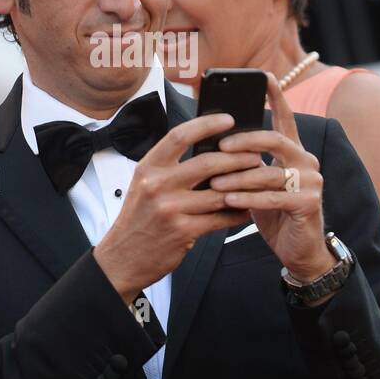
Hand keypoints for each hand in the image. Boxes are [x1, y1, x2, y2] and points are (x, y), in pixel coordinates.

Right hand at [94, 113, 262, 303]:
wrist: (122, 259)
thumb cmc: (138, 219)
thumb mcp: (144, 186)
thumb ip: (170, 168)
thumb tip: (208, 150)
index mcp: (148, 168)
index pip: (179, 136)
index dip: (206, 124)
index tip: (229, 120)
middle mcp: (157, 185)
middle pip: (207, 162)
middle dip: (237, 158)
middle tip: (255, 156)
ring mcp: (170, 209)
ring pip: (219, 192)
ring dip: (243, 187)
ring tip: (257, 182)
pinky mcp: (183, 231)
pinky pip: (220, 218)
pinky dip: (237, 214)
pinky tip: (246, 210)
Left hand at [208, 72, 333, 280]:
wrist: (299, 251)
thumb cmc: (274, 215)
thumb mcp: (257, 185)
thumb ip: (246, 164)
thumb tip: (214, 145)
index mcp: (294, 153)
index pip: (286, 119)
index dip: (276, 96)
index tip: (264, 76)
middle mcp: (306, 161)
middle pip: (275, 140)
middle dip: (246, 141)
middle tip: (221, 146)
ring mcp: (311, 181)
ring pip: (270, 172)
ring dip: (239, 177)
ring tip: (214, 184)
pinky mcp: (309, 202)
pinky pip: (273, 197)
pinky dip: (249, 199)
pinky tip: (229, 200)